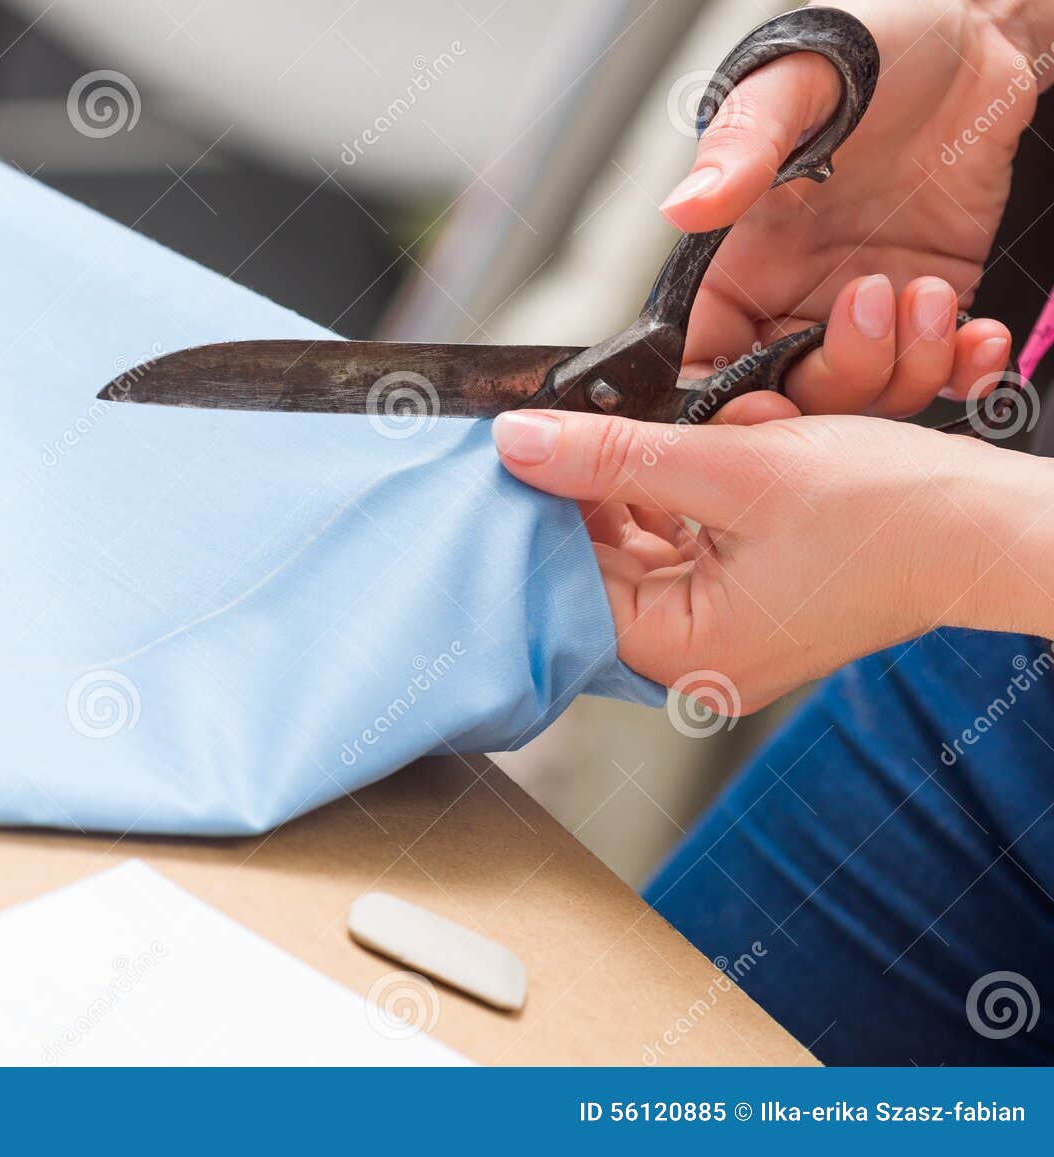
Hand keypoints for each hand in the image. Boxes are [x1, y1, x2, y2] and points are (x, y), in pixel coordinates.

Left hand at [492, 404, 1053, 710]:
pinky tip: (727, 447)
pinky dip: (695, 489)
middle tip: (615, 421)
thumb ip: (614, 457)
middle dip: (611, 484)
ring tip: (713, 436)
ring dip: (659, 478)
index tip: (524, 446)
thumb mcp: (732, 468)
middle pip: (599, 562)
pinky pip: (687, 539)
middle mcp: (695, 658)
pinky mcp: (746, 599)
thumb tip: (520, 444)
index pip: (566, 583)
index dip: (541, 509)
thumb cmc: (890, 515)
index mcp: (682, 654)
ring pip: (642, 542)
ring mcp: (722, 631)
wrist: (992, 525)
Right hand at [663, 0, 1044, 412]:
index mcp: (736, 261)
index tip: (765, 402)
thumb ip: (740, 149)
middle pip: (792, 397)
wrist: (977, 29)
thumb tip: (684, 207)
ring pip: (867, 395)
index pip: (702, 362)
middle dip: (839, 376)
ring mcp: (862, 307)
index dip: (724, 402)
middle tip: (874, 302)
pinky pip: (938, 375)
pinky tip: (976, 334)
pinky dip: (961, 373)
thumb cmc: (873, 44)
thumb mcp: (794, 84)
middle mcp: (791, 296)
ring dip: (908, 368)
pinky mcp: (928, 305)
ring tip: (931, 293)